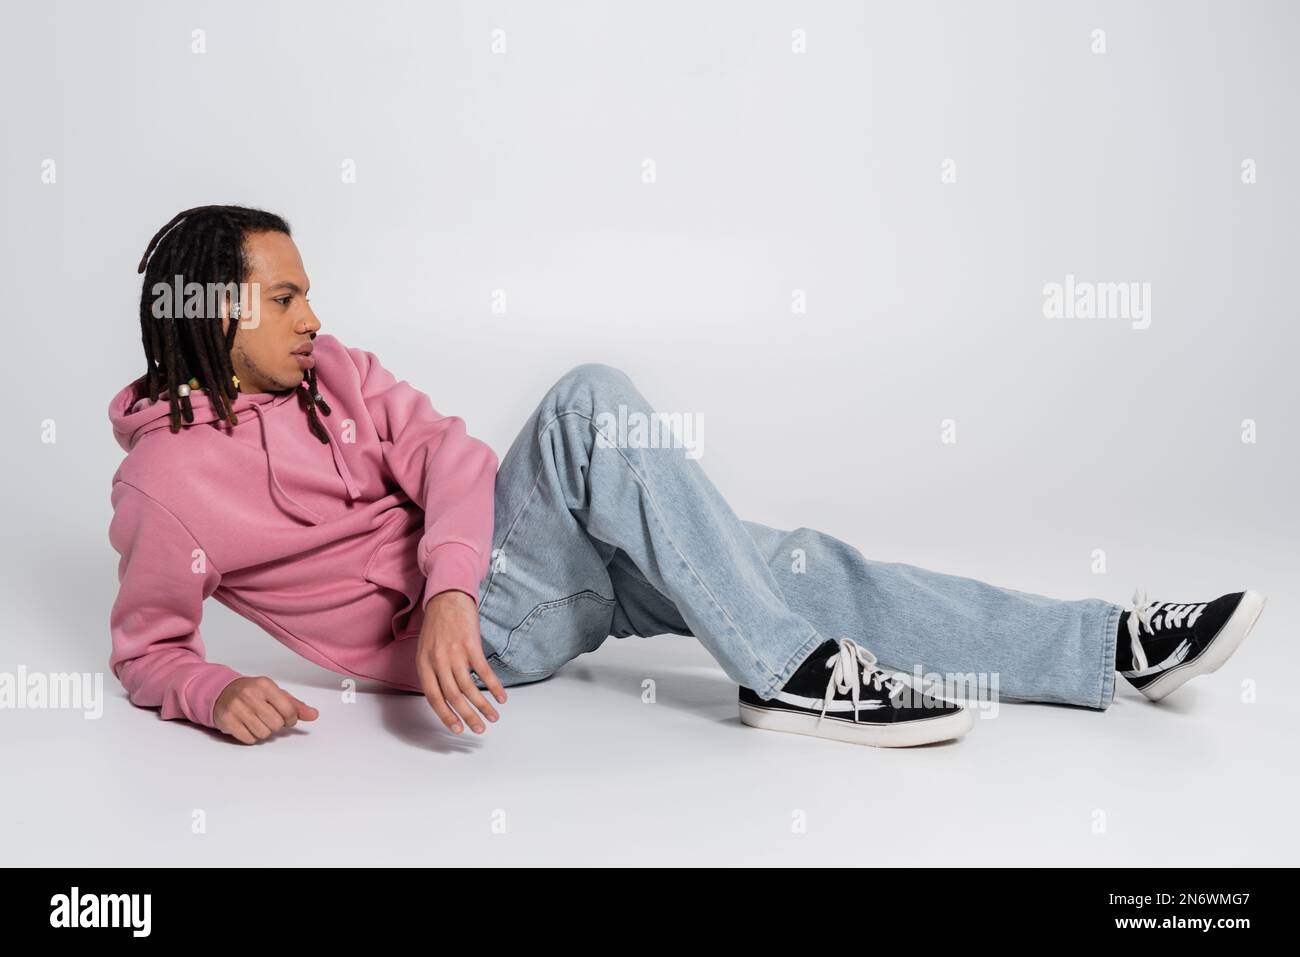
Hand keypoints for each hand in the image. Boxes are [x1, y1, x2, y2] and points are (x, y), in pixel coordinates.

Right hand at [214, 676, 317, 743]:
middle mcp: (250, 694)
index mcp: (265, 685)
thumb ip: (295, 705)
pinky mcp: (227, 721)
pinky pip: (248, 739)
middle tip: (269, 719)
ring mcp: (237, 708)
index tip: (287, 718)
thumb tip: (314, 715)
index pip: (289, 710)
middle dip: (276, 725)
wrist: (221, 692)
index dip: (291, 719)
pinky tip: (247, 726)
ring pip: (263, 733)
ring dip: (264, 732)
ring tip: (258, 722)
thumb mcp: (275, 694)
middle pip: (276, 724)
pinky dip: (251, 737)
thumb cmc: (252, 693)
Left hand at [416, 589, 506, 733]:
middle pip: (453, 696)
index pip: (434, 698)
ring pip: (469, 687)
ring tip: (493, 717)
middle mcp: (438, 661)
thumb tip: (445, 696)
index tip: (457, 730)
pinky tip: (501, 696)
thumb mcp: (426, 650)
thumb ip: (433, 672)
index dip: (446, 716)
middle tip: (480, 729)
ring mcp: (455, 653)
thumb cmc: (437, 625)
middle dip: (468, 716)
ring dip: (483, 705)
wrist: (447, 597)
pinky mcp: (471, 645)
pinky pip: (483, 671)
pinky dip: (493, 686)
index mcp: (424, 665)